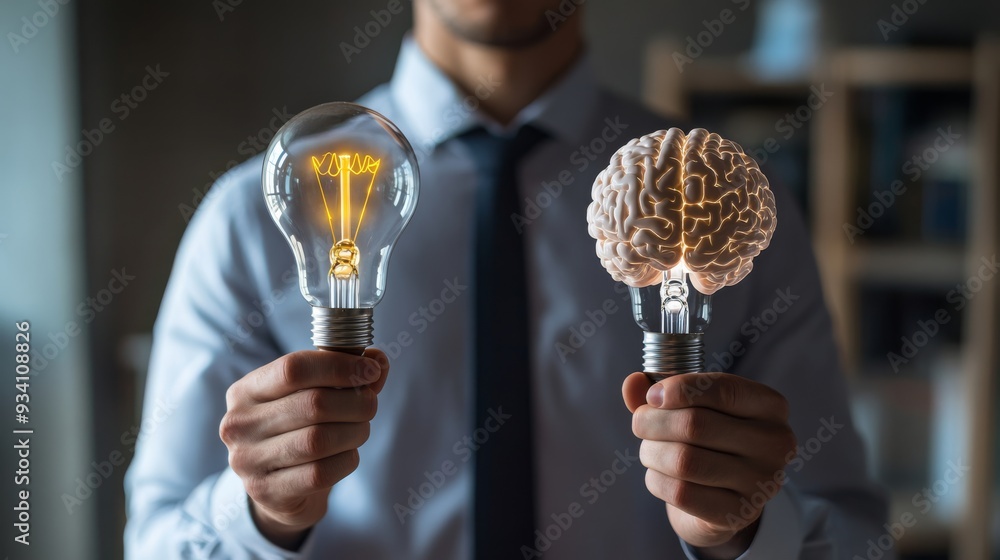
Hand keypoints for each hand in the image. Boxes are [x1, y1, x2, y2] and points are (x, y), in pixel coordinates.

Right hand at [220, 349, 388, 549]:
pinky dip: (346, 460)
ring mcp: (248, 461)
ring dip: (354, 432)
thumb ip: (345, 375)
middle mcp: (239, 424)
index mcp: (245, 390)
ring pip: (319, 440)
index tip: (369, 370)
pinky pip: (321, 473)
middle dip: (355, 402)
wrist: (277, 489)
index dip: (339, 365)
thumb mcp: (312, 395)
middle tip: (369, 404)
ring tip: (360, 429)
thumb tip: (378, 359)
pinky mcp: (267, 491)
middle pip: (313, 403)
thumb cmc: (296, 430)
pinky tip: (347, 454)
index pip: (293, 368)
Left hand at [622, 372, 795, 558]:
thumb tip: (632, 383)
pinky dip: (657, 480)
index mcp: (770, 406)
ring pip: (684, 460)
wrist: (722, 499)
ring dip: (652, 453)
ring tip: (648, 450)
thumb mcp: (689, 408)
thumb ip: (660, 392)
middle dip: (653, 422)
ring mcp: (761, 481)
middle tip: (639, 424)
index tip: (652, 396)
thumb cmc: (707, 441)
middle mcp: (775, 443)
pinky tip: (658, 475)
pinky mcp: (740, 514)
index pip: (723, 389)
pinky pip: (681, 493)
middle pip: (696, 424)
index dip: (679, 389)